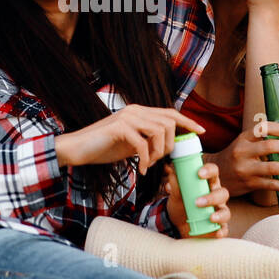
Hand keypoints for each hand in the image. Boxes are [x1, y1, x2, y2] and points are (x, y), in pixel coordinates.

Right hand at [53, 105, 204, 169]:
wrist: (77, 149)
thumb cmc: (103, 147)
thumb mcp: (130, 143)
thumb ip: (146, 140)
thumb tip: (167, 147)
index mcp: (138, 112)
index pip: (169, 112)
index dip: (187, 121)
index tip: (201, 132)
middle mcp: (134, 110)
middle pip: (168, 122)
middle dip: (171, 144)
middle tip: (161, 159)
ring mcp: (126, 117)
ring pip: (159, 131)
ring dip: (159, 152)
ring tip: (150, 164)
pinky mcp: (118, 128)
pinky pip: (143, 144)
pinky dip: (146, 159)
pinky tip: (142, 169)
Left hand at [163, 162, 229, 237]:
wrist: (176, 224)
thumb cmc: (180, 204)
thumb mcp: (175, 194)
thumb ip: (175, 183)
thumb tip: (174, 174)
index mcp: (207, 183)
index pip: (213, 172)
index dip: (209, 170)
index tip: (199, 173)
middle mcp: (216, 196)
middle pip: (222, 193)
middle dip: (212, 197)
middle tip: (197, 202)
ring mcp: (219, 212)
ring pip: (225, 211)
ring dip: (219, 214)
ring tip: (210, 218)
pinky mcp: (218, 227)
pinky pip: (224, 229)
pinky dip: (221, 231)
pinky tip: (216, 232)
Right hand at [206, 118, 278, 197]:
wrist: (213, 175)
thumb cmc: (234, 157)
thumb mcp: (243, 143)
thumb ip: (261, 140)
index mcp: (243, 138)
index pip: (264, 128)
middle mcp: (243, 152)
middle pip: (270, 147)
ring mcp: (245, 169)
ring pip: (273, 168)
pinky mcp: (249, 184)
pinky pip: (271, 185)